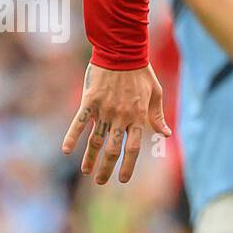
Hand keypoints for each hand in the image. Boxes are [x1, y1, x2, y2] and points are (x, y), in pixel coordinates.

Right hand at [62, 61, 171, 184]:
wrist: (122, 50)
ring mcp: (104, 110)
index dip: (128, 165)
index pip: (133, 148)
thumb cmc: (141, 71)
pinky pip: (80, 122)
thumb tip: (166, 134)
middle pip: (113, 149)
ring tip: (86, 172)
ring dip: (90, 158)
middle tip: (100, 181)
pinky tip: (66, 150)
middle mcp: (121, 117)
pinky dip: (72, 136)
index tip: (122, 179)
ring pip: (96, 140)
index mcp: (137, 117)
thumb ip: (157, 116)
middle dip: (106, 168)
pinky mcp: (90, 102)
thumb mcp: (156, 93)